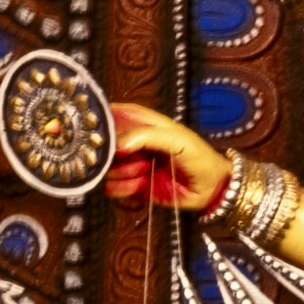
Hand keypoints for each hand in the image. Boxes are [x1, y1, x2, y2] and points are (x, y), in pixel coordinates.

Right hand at [99, 100, 232, 209]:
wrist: (212, 189)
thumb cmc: (199, 157)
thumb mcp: (177, 140)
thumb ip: (147, 136)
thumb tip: (117, 144)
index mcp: (145, 124)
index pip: (118, 114)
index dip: (104, 117)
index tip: (91, 126)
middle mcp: (134, 143)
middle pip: (106, 143)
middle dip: (109, 152)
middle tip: (120, 158)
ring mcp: (132, 165)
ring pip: (108, 167)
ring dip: (120, 172)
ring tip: (141, 172)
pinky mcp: (133, 186)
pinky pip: (114, 187)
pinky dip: (121, 188)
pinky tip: (138, 186)